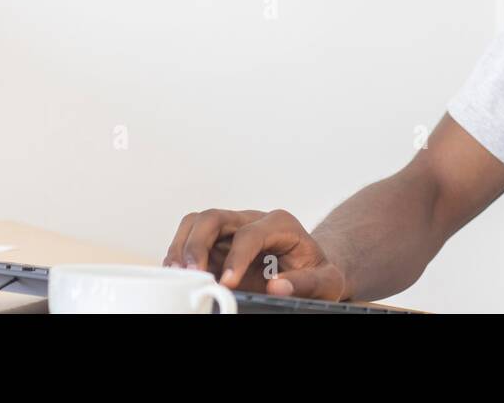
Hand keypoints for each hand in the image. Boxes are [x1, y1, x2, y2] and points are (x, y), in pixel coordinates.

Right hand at [163, 208, 347, 299]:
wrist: (311, 268)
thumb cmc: (318, 272)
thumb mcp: (326, 281)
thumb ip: (307, 283)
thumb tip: (277, 286)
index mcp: (280, 224)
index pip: (250, 233)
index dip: (236, 257)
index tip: (227, 283)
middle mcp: (252, 220)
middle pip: (215, 217)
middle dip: (197, 243)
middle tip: (191, 273)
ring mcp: (232, 231)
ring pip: (197, 222)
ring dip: (182, 245)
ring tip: (176, 273)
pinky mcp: (218, 245)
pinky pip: (191, 240)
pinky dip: (180, 255)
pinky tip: (178, 275)